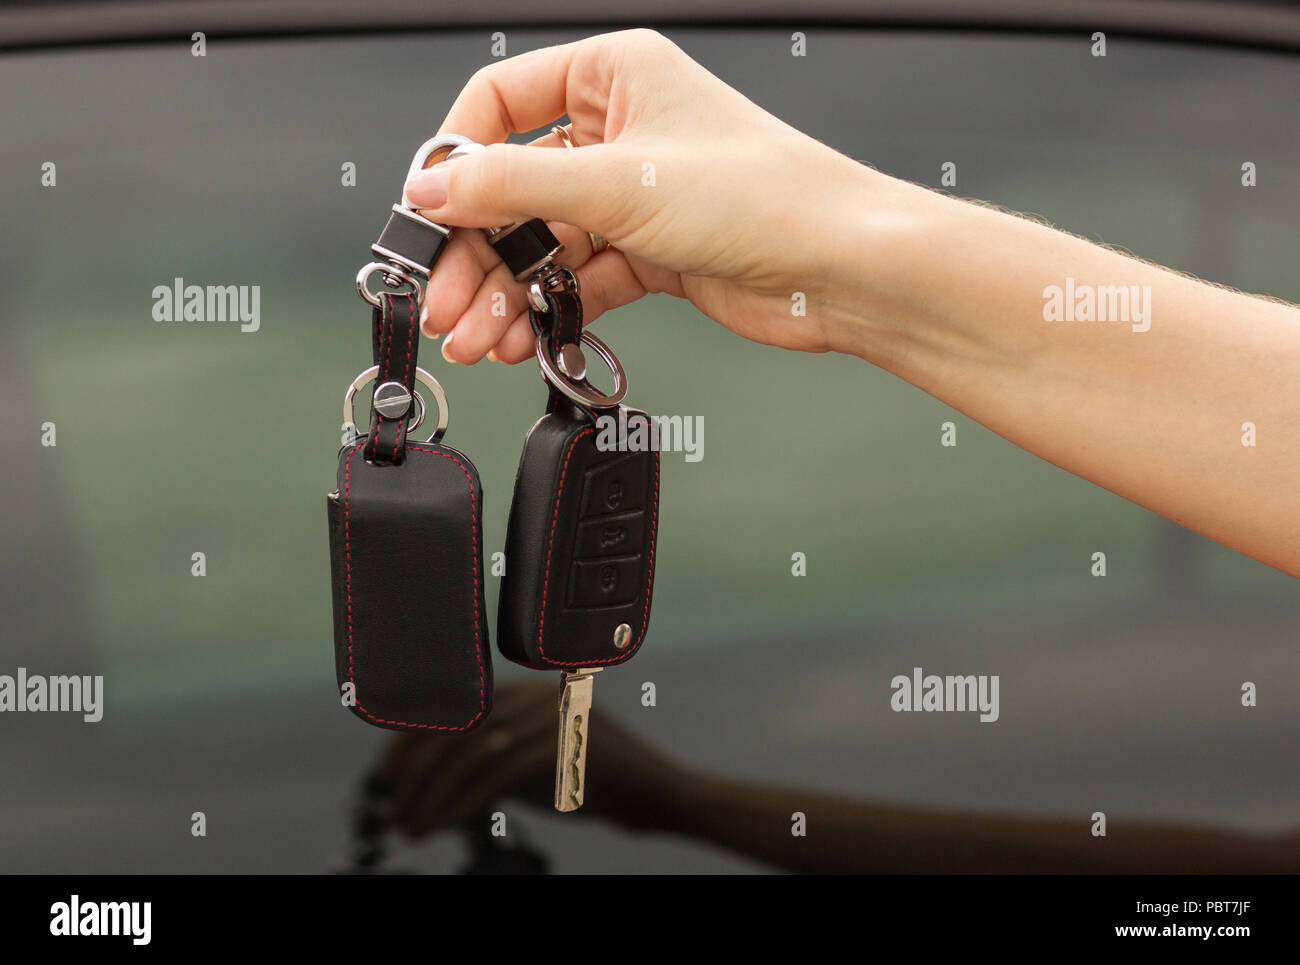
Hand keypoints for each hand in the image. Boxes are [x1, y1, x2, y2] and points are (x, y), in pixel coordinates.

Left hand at [371, 681, 684, 836]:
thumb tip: (430, 779)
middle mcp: (532, 696)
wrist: (656, 794)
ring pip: (468, 755)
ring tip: (413, 829)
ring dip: (431, 797)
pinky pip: (495, 776)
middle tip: (395, 813)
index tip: (386, 776)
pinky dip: (460, 804)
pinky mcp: (562, 748)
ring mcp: (549, 718)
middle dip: (413, 775)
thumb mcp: (532, 764)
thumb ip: (490, 759)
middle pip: (453, 729)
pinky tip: (443, 825)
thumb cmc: (591, 781)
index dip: (410, 739)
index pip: (451, 706)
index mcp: (523, 692)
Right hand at [404, 28, 879, 363]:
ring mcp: (636, 195)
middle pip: (514, 187)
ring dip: (506, 293)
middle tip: (443, 303)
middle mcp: (620, 130)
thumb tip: (432, 186)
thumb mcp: (618, 181)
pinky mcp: (651, 251)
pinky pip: (578, 279)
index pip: (500, 103)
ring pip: (544, 243)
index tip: (427, 212)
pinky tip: (522, 340)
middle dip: (476, 251)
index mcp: (613, 75)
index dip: (456, 157)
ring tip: (477, 339)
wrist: (841, 268)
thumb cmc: (762, 195)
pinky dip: (549, 310)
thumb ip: (513, 187)